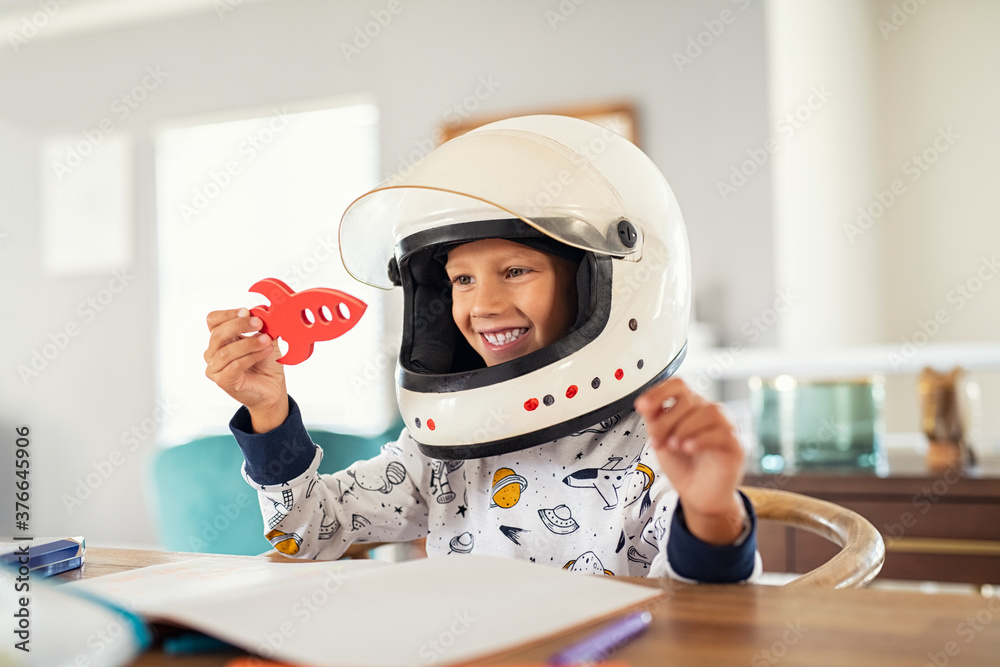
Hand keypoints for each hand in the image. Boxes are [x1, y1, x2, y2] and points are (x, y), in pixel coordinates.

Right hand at [204, 308, 287, 432]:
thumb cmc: (266, 363)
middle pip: (217, 334)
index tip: (247, 312)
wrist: (272, 388)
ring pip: (226, 351)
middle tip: (259, 323)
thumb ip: (263, 325)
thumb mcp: (267, 338)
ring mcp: (216, 368)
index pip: (213, 320)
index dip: (228, 314)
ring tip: (266, 341)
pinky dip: (251, 357)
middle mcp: (213, 352)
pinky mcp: (223, 381)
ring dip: (249, 343)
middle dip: (239, 326)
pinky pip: (234, 366)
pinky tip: (265, 352)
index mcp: (221, 338)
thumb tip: (264, 309)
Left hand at [634, 377, 745, 544]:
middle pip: (690, 400)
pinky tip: (687, 448)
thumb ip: (653, 421)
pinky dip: (701, 439)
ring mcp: (725, 427)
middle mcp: (709, 413)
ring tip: (674, 446)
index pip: (678, 385)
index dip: (659, 391)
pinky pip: (722, 433)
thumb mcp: (660, 441)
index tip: (642, 406)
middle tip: (656, 441)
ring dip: (685, 428)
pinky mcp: (735, 445)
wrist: (698, 496)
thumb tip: (643, 403)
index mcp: (690, 408)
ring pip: (710, 412)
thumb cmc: (682, 466)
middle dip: (667, 421)